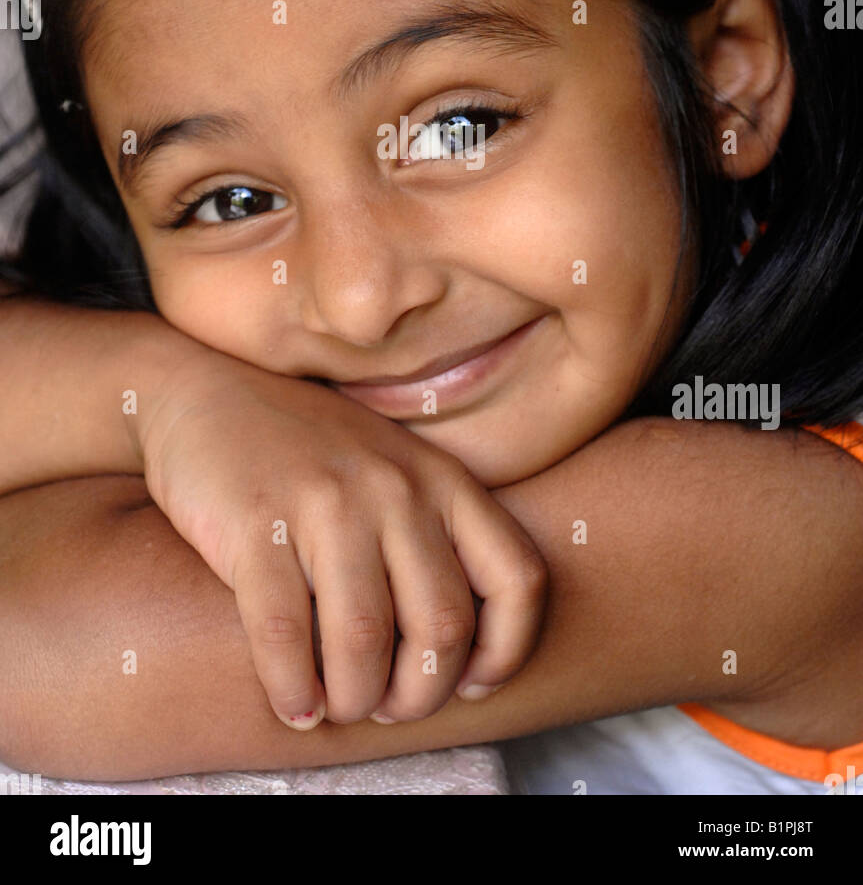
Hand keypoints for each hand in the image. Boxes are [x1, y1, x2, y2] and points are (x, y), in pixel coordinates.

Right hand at [132, 355, 547, 729]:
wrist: (209, 395)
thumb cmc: (310, 453)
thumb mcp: (396, 472)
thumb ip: (435, 539)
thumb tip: (461, 660)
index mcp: (442, 479)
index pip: (516, 579)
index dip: (505, 650)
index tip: (471, 684)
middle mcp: (396, 488)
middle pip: (443, 626)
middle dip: (418, 694)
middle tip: (386, 707)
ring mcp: (328, 502)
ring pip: (365, 641)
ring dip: (353, 700)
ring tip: (336, 708)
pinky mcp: (256, 523)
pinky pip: (285, 634)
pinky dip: (292, 689)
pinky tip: (293, 705)